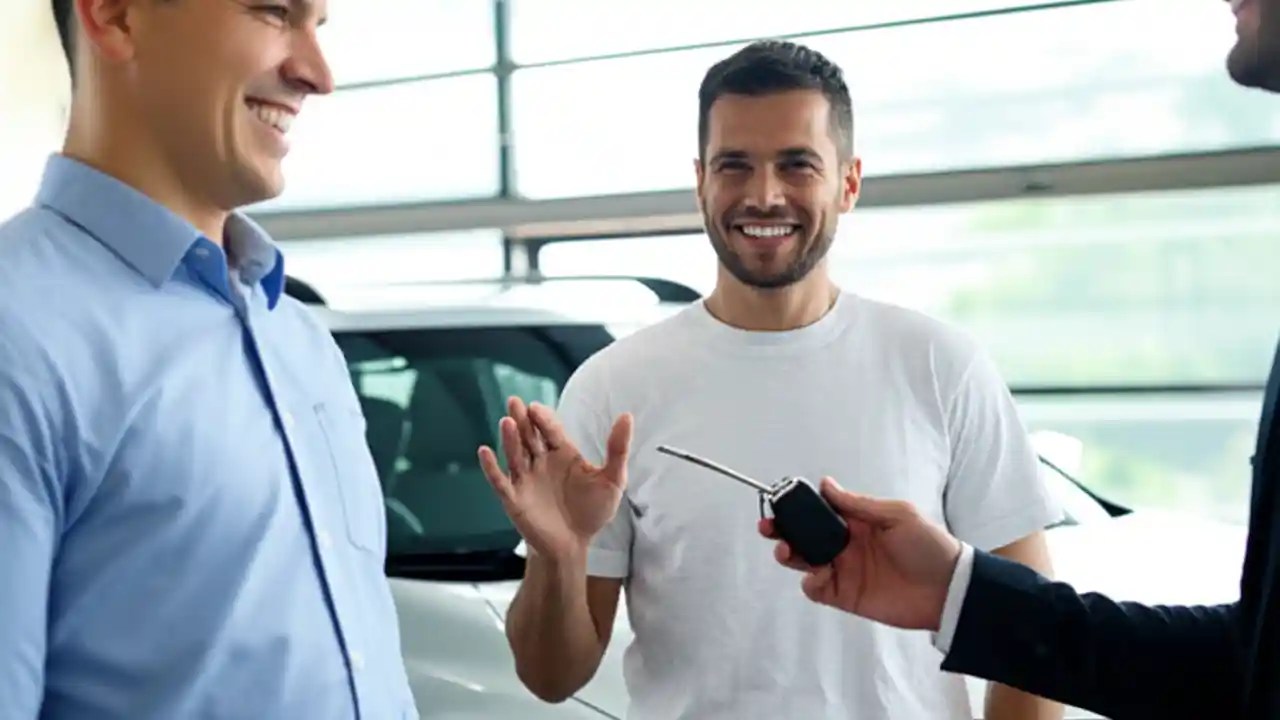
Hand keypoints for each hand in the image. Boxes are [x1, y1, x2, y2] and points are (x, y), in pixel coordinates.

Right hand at [478, 397, 632, 560]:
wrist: (574, 546)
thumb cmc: (592, 511)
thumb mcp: (612, 480)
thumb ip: (617, 450)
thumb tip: (627, 416)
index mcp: (562, 452)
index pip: (550, 430)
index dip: (544, 419)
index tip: (537, 409)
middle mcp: (541, 461)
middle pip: (529, 436)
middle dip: (522, 419)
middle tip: (515, 401)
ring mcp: (526, 479)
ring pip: (515, 454)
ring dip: (510, 439)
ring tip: (507, 421)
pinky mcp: (514, 498)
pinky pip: (500, 480)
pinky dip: (491, 467)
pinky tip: (485, 451)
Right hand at [760, 477, 962, 630]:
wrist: (948, 590)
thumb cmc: (929, 546)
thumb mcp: (897, 515)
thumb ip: (858, 504)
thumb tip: (825, 483)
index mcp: (857, 522)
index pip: (819, 511)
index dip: (798, 506)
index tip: (781, 500)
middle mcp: (845, 545)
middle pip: (804, 536)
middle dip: (782, 530)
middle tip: (767, 526)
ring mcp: (843, 570)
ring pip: (804, 561)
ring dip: (789, 554)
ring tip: (785, 550)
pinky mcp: (845, 596)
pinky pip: (816, 589)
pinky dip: (809, 582)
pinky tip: (817, 575)